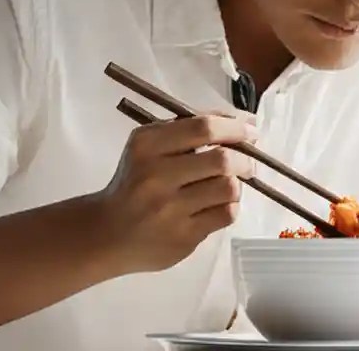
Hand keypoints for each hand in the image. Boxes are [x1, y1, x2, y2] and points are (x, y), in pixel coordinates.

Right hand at [95, 112, 257, 275]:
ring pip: (228, 188)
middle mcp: (156, 176)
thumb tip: (244, 121)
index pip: (203, 128)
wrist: (107, 233)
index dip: (235, 127)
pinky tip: (216, 206)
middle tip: (246, 163)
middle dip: (244, 159)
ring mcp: (169, 210)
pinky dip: (229, 207)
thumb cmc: (135, 183)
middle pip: (222, 160)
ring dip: (235, 185)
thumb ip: (189, 129)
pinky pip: (225, 215)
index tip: (251, 129)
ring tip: (226, 186)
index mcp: (147, 145)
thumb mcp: (149, 147)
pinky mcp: (182, 237)